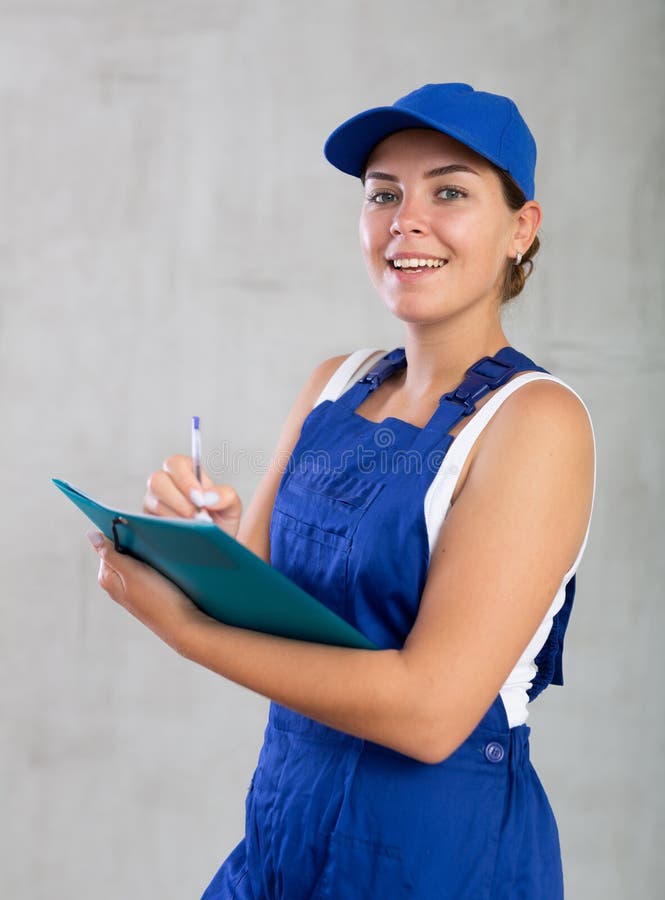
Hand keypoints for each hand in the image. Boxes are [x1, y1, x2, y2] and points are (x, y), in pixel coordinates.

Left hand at [86, 531, 209, 652]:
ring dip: (146, 553)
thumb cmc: (158, 599)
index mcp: (107, 577)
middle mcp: (115, 584)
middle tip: (152, 540)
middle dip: (135, 543)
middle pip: (121, 551)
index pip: (108, 544)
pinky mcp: (146, 592)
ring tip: (160, 553)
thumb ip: (111, 554)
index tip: (138, 529)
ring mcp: (131, 589)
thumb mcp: (133, 573)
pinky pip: (145, 570)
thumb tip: (91, 534)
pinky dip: (153, 563)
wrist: (184, 626)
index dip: (122, 533)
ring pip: (135, 560)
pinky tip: (165, 564)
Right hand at [143, 454, 241, 537]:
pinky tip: (180, 536)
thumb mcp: (232, 509)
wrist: (212, 549)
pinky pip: (147, 522)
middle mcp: (165, 484)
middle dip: (178, 499)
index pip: (176, 463)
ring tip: (192, 529)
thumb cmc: (221, 524)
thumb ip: (227, 496)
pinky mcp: (147, 522)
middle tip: (196, 517)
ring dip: (173, 516)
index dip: (186, 480)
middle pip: (157, 480)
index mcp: (186, 473)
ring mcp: (153, 503)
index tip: (200, 499)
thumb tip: (208, 497)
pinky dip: (165, 529)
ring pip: (151, 501)